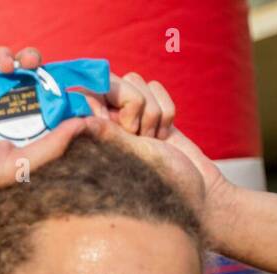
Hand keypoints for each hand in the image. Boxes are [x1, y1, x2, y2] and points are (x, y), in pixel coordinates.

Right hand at [0, 46, 98, 213]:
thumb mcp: (16, 167)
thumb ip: (51, 147)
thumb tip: (82, 125)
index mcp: (25, 140)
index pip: (56, 117)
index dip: (69, 104)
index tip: (81, 97)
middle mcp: (10, 119)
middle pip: (41, 88)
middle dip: (52, 77)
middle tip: (57, 74)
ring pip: (20, 70)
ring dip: (30, 60)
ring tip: (29, 64)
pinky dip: (2, 55)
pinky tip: (5, 65)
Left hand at [78, 76, 228, 233]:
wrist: (197, 191)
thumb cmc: (160, 182)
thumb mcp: (130, 154)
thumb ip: (106, 129)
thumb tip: (80, 111)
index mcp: (92, 135)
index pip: (84, 93)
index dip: (101, 98)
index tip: (119, 124)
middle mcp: (104, 123)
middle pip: (111, 80)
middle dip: (132, 104)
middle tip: (137, 134)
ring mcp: (127, 116)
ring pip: (134, 81)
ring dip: (150, 111)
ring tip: (152, 140)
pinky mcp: (149, 111)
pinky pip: (154, 87)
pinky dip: (165, 111)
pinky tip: (164, 136)